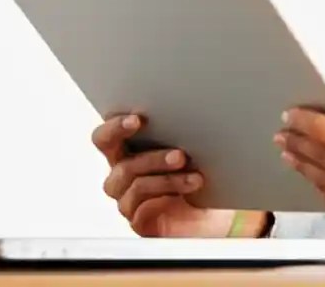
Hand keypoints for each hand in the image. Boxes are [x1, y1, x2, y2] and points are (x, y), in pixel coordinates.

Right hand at [91, 114, 267, 237]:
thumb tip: (194, 104)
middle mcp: (123, 171)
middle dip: (123, 133)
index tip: (138, 117)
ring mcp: (127, 197)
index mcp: (132, 149)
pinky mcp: (138, 219)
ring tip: (187, 164)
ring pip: (130, 175)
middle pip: (105, 145)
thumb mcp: (197, 150)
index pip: (109, 131)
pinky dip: (168, 189)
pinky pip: (140, 202)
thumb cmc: (204, 179)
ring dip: (160, 166)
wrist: (218, 219)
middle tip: (149, 127)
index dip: (115, 123)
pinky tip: (191, 184)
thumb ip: (186, 131)